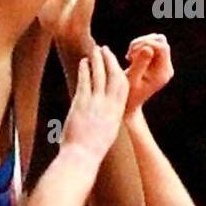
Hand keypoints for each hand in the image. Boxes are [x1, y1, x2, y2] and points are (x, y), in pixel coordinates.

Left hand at [61, 46, 128, 163]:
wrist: (82, 157)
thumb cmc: (91, 149)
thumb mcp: (105, 132)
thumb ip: (106, 118)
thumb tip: (101, 112)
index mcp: (117, 112)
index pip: (123, 86)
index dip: (119, 71)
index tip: (115, 63)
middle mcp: (109, 106)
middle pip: (114, 76)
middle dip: (110, 61)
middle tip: (105, 49)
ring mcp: (96, 104)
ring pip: (100, 75)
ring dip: (97, 60)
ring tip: (94, 50)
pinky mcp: (82, 103)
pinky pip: (85, 81)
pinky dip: (85, 69)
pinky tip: (83, 62)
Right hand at [124, 33, 173, 116]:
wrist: (129, 105)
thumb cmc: (127, 96)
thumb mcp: (130, 81)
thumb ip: (139, 65)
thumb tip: (148, 48)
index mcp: (162, 74)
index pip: (162, 47)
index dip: (146, 44)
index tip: (131, 55)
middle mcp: (166, 68)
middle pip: (161, 40)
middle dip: (143, 42)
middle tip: (129, 56)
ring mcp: (163, 64)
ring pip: (156, 39)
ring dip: (140, 43)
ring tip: (130, 58)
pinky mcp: (156, 61)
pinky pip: (150, 43)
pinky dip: (139, 46)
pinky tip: (131, 58)